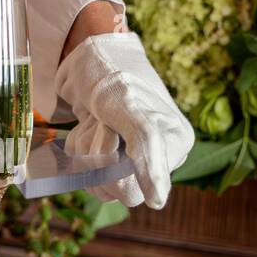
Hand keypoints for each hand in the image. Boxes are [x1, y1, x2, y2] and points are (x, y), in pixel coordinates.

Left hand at [54, 32, 193, 208]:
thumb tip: (158, 202)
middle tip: (99, 124)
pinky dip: (80, 147)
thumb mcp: (126, 102)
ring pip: (100, 182)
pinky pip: (90, 172)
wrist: (86, 54)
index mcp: (176, 143)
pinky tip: (87, 124)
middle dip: (98, 159)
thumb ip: (145, 145)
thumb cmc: (108, 72)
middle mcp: (160, 154)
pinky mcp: (113, 154)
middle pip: (118, 190)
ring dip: (86, 150)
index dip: (114, 168)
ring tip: (92, 119)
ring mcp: (135, 156)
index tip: (111, 132)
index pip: (140, 190)